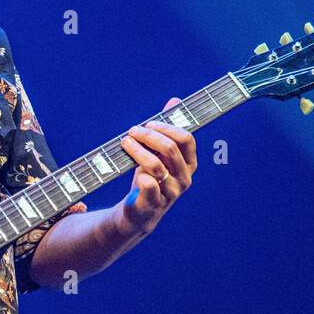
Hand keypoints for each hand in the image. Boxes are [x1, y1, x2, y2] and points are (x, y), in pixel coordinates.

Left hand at [114, 97, 197, 238]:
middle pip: (170, 148)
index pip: (186, 139)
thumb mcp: (158, 153)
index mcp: (189, 164)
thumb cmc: (149, 178)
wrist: (137, 213)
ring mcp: (170, 193)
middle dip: (148, 135)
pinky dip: (142, 178)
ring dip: (137, 150)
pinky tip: (135, 173)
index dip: (166, 127)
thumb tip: (175, 100)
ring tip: (124, 143)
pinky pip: (150, 188)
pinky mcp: (153, 205)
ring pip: (156, 165)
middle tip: (132, 131)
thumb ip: (167, 128)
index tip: (148, 123)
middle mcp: (183, 178)